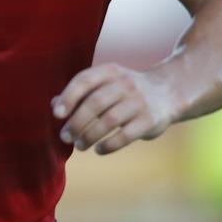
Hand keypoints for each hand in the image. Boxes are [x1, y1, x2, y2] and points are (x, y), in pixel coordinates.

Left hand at [52, 63, 178, 155]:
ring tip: (80, 145)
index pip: (85, 80)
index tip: (57, 115)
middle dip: (76, 122)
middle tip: (65, 137)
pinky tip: (99, 150)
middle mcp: (125, 83)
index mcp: (110, 71)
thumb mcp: (106, 84)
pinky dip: (109, 145)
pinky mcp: (149, 120)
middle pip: (95, 103)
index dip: (69, 97)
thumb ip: (80, 93)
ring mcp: (139, 101)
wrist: (167, 92)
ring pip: (109, 120)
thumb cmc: (125, 91)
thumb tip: (54, 106)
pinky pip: (126, 135)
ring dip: (90, 136)